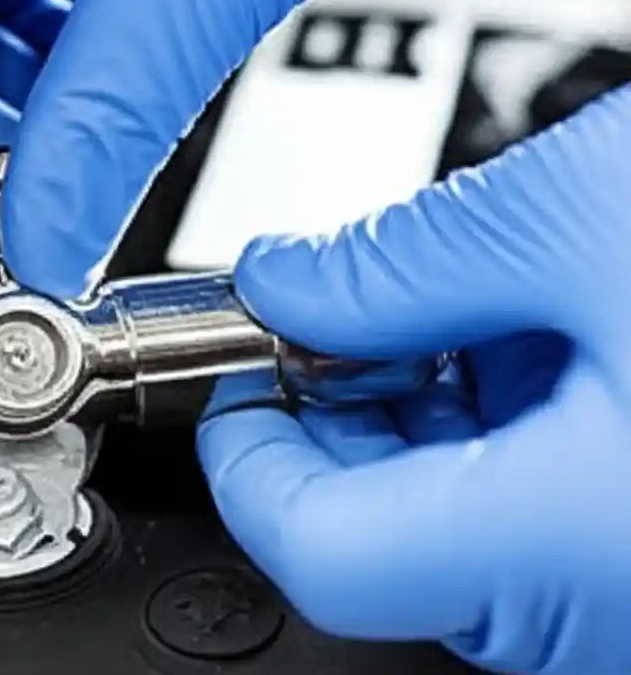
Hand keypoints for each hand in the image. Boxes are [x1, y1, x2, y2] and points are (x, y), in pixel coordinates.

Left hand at [199, 85, 630, 673]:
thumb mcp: (583, 219)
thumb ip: (400, 264)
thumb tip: (290, 281)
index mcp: (583, 541)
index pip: (318, 554)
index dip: (249, 462)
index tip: (241, 378)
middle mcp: (624, 615)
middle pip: (384, 546)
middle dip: (341, 423)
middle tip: (343, 319)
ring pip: (464, 541)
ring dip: (429, 426)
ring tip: (471, 311)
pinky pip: (553, 538)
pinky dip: (513, 446)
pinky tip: (546, 348)